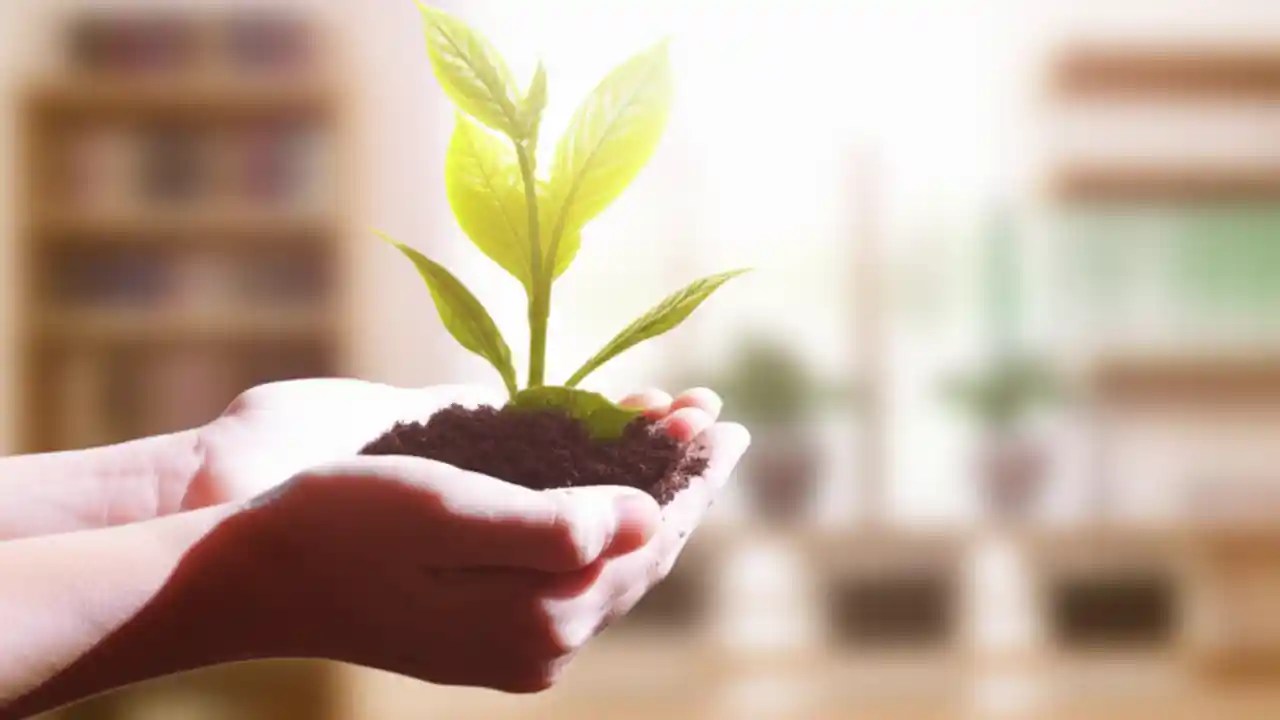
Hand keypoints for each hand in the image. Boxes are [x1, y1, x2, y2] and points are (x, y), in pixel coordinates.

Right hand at [197, 387, 747, 692]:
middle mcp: (537, 640)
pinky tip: (604, 483)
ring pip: (602, 558)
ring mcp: (509, 636)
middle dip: (678, 483)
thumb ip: (553, 528)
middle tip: (714, 420)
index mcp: (539, 619)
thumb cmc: (344, 525)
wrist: (256, 570)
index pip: (648, 544)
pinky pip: (562, 562)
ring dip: (643, 495)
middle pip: (635, 553)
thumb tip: (647, 518)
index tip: (724, 428)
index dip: (692, 480)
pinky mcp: (481, 619)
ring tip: (673, 436)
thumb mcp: (448, 515)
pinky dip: (593, 514)